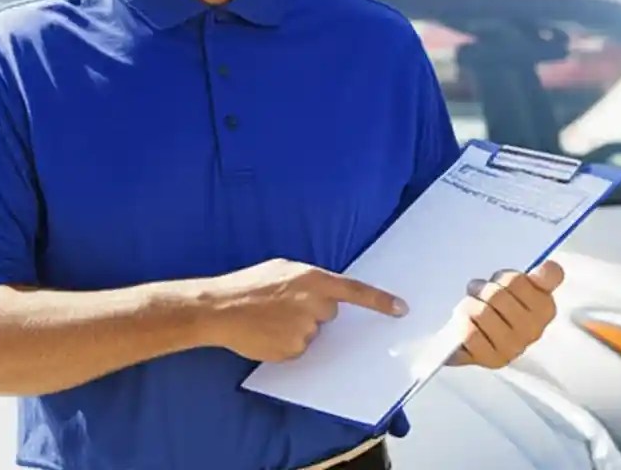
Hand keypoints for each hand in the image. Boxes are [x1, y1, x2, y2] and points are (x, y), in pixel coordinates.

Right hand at [200, 258, 407, 362]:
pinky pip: (299, 349)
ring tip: (269, 319)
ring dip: (298, 328)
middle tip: (285, 306)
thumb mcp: (280, 270)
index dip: (380, 301)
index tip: (401, 310)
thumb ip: (307, 281)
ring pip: (313, 333)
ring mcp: (305, 329)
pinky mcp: (294, 349)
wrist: (219, 309)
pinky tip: (266, 333)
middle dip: (314, 312)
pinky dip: (286, 343)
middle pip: (330, 314)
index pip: (356, 291)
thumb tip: (324, 295)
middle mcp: (314, 304)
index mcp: (313, 280)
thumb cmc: (246, 286)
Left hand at [448, 260, 562, 368]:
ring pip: (481, 313)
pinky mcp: (491, 360)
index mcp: (545, 308)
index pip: (517, 281)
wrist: (475, 339)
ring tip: (470, 311)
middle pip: (496, 296)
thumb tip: (550, 267)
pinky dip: (462, 327)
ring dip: (468, 307)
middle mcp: (533, 331)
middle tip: (480, 297)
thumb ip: (540, 277)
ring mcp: (513, 347)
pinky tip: (465, 327)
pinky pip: (471, 335)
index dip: (503, 279)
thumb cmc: (498, 309)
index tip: (502, 286)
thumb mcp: (517, 287)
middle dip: (483, 292)